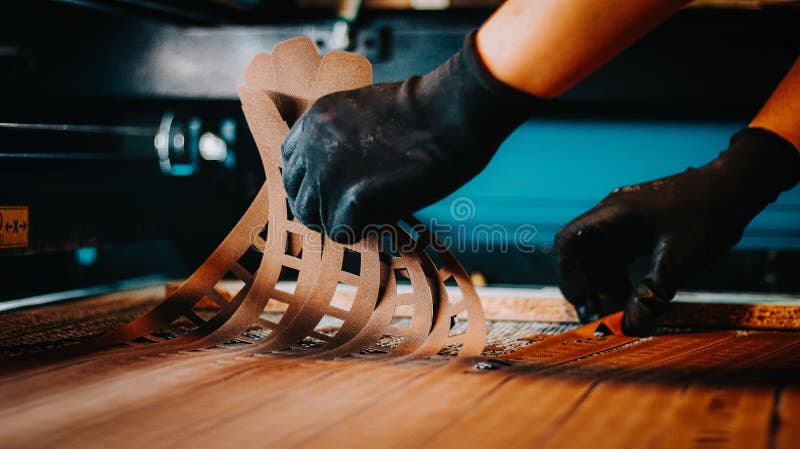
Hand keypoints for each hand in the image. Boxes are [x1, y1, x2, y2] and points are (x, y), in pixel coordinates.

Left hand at [281, 31, 537, 242]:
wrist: (449, 113)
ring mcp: (329, 175)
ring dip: (341, 222)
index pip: (290, 164)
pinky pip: (344, 233)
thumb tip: (343, 168)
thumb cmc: (424, 110)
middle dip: (321, 208)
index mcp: (315, 121)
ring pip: (316, 219)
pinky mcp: (352, 199)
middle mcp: (313, 147)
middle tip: (350, 214)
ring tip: (369, 217)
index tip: (330, 191)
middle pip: (297, 197)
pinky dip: (363, 232)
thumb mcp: (365, 110)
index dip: (310, 183)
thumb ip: (342, 136)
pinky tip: (382, 220)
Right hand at [556, 128, 799, 334]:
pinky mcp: (638, 234)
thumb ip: (650, 294)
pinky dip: (624, 283)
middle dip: (592, 291)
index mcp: (612, 215)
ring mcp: (624, 226)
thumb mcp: (677, 259)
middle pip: (584, 259)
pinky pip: (620, 262)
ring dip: (608, 290)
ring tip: (622, 317)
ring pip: (603, 264)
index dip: (569, 274)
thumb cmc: (706, 214)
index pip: (569, 242)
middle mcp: (612, 219)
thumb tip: (630, 327)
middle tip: (603, 321)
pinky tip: (637, 302)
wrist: (734, 190)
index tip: (582, 300)